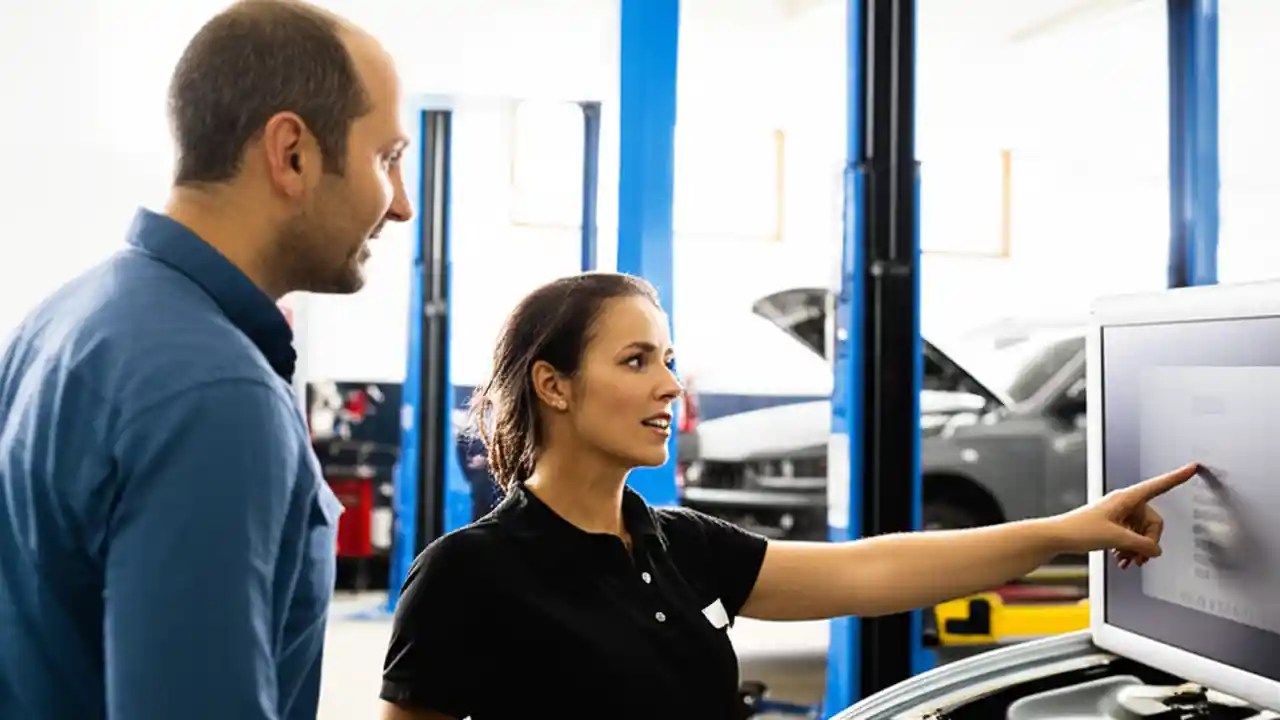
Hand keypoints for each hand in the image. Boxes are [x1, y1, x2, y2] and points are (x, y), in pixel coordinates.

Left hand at [1048, 462, 1199, 567]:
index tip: (1193, 467)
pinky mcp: (1112, 525)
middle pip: (1153, 523)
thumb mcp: (1116, 539)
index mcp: (1127, 498)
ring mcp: (1119, 515)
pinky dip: (1128, 550)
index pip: (1158, 486)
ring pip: (1141, 533)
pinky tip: (1121, 562)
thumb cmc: (1080, 530)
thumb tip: (1156, 551)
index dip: (1176, 477)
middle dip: (1148, 543)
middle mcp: (1125, 504)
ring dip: (1137, 550)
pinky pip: (1130, 538)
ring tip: (1127, 563)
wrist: (1057, 537)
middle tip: (1139, 559)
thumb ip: (1141, 545)